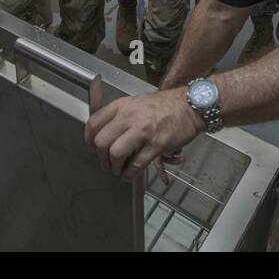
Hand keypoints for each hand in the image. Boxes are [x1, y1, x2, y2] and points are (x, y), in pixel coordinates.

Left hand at [85, 88, 203, 182]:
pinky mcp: (157, 144)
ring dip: (114, 167)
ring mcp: (143, 130)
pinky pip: (136, 164)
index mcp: (122, 106)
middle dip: (101, 158)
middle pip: (101, 141)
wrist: (190, 105)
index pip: (94, 123)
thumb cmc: (165, 105)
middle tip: (106, 163)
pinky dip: (129, 174)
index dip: (88, 140)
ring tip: (118, 170)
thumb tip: (105, 135)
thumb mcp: (136, 103)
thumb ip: (120, 116)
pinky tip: (129, 175)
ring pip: (116, 153)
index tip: (91, 148)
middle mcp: (130, 116)